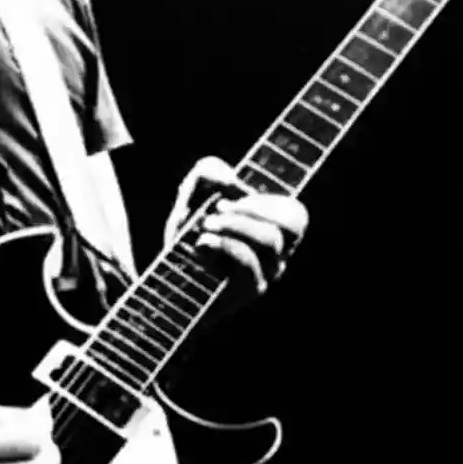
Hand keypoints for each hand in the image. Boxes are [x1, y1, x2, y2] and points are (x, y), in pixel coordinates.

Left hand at [163, 156, 308, 309]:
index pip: (295, 214)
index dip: (270, 198)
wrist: (167, 281)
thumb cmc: (185, 238)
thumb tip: (229, 180)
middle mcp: (275, 254)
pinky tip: (202, 243)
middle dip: (254, 206)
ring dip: (234, 223)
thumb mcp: (191, 197)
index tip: (235, 194)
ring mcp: (266, 274)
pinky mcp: (249, 291)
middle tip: (218, 206)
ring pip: (270, 239)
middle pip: (291, 222)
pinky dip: (224, 244)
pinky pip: (248, 261)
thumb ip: (207, 172)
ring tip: (205, 224)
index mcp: (271, 231)